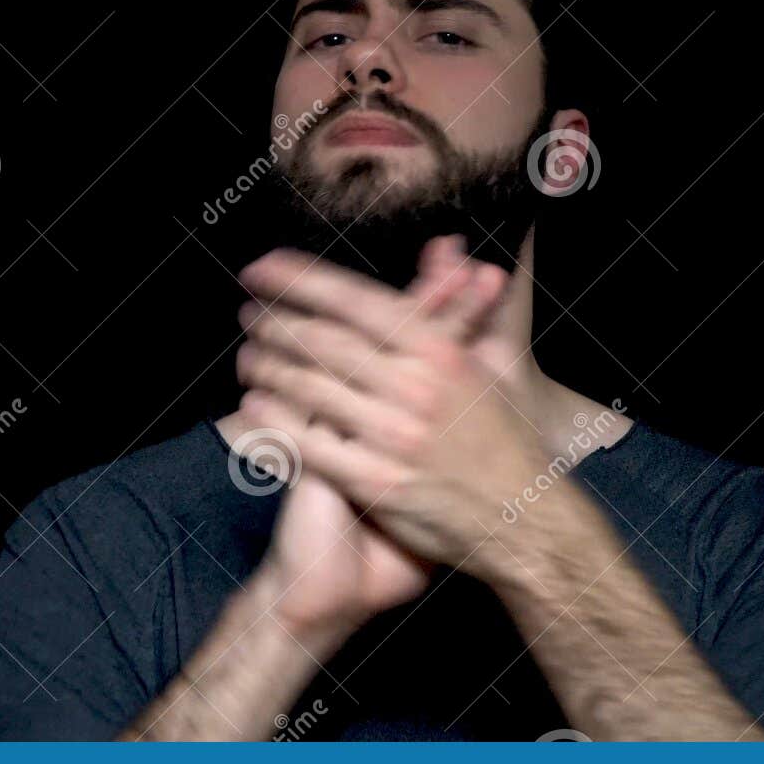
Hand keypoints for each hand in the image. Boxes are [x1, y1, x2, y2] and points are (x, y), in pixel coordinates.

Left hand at [235, 241, 547, 575]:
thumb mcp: (495, 361)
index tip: (262, 269)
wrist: (519, 517)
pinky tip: (252, 406)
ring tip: (244, 355)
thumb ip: (460, 302)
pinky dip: (274, 422)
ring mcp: (393, 437)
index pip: (354, 301)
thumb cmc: (505, 436)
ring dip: (266, 367)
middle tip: (246, 311)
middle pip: (323, 342)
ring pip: (309, 389)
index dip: (299, 280)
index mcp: (440, 351)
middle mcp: (415, 388)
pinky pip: (310, 444)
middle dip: (275, 322)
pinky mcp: (375, 482)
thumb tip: (444, 246)